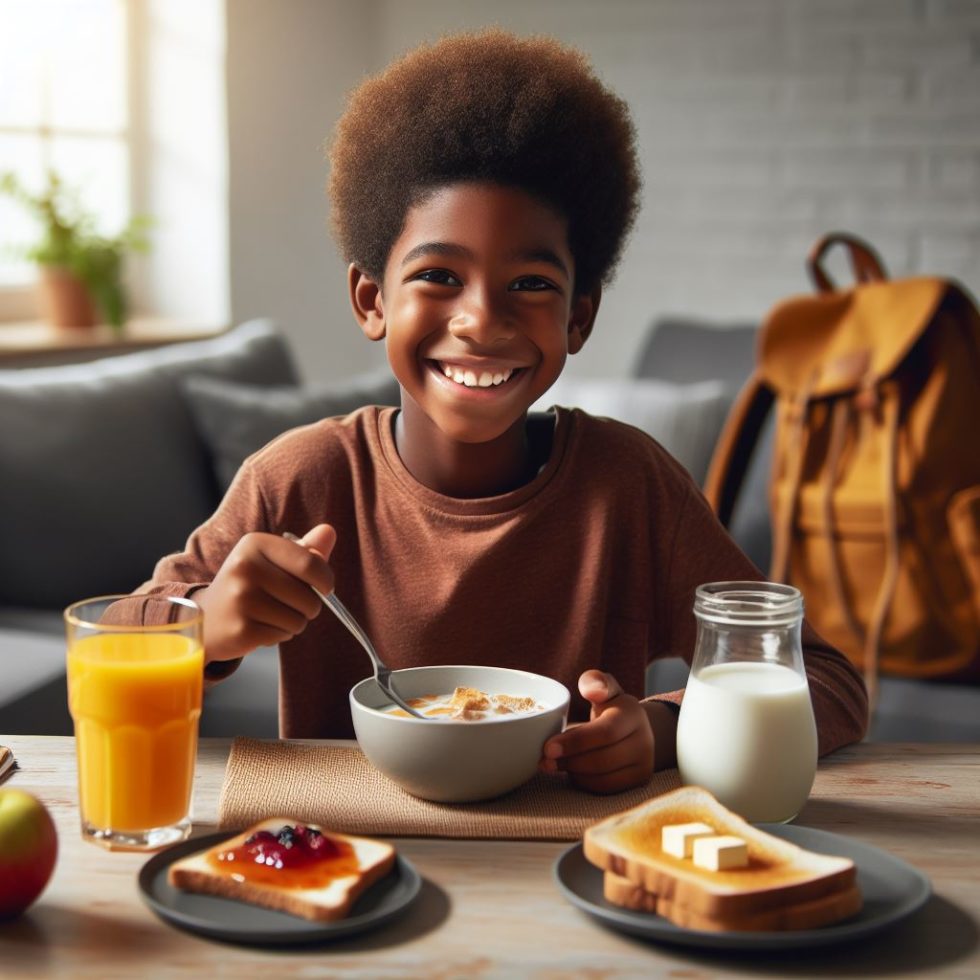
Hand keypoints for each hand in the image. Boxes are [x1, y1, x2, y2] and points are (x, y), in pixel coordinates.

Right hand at [196, 524, 335, 662]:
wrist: (207, 619)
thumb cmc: (249, 586)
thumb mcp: (273, 561)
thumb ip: (305, 550)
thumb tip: (329, 531)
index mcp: (256, 543)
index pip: (310, 563)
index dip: (326, 580)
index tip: (324, 588)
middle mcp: (245, 567)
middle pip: (309, 597)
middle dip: (309, 606)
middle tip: (289, 604)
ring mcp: (241, 599)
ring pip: (299, 620)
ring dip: (294, 623)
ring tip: (271, 615)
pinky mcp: (241, 629)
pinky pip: (284, 635)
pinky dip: (280, 635)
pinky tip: (260, 627)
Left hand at [539, 669, 654, 793]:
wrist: (635, 730)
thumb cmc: (611, 708)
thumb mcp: (604, 689)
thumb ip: (594, 682)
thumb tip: (592, 688)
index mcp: (632, 713)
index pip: (605, 732)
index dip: (575, 742)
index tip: (548, 747)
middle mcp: (644, 740)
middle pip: (602, 759)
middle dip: (569, 761)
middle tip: (544, 760)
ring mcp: (644, 764)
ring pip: (603, 777)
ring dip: (574, 773)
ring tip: (554, 764)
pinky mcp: (638, 782)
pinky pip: (607, 788)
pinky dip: (585, 782)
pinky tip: (573, 772)